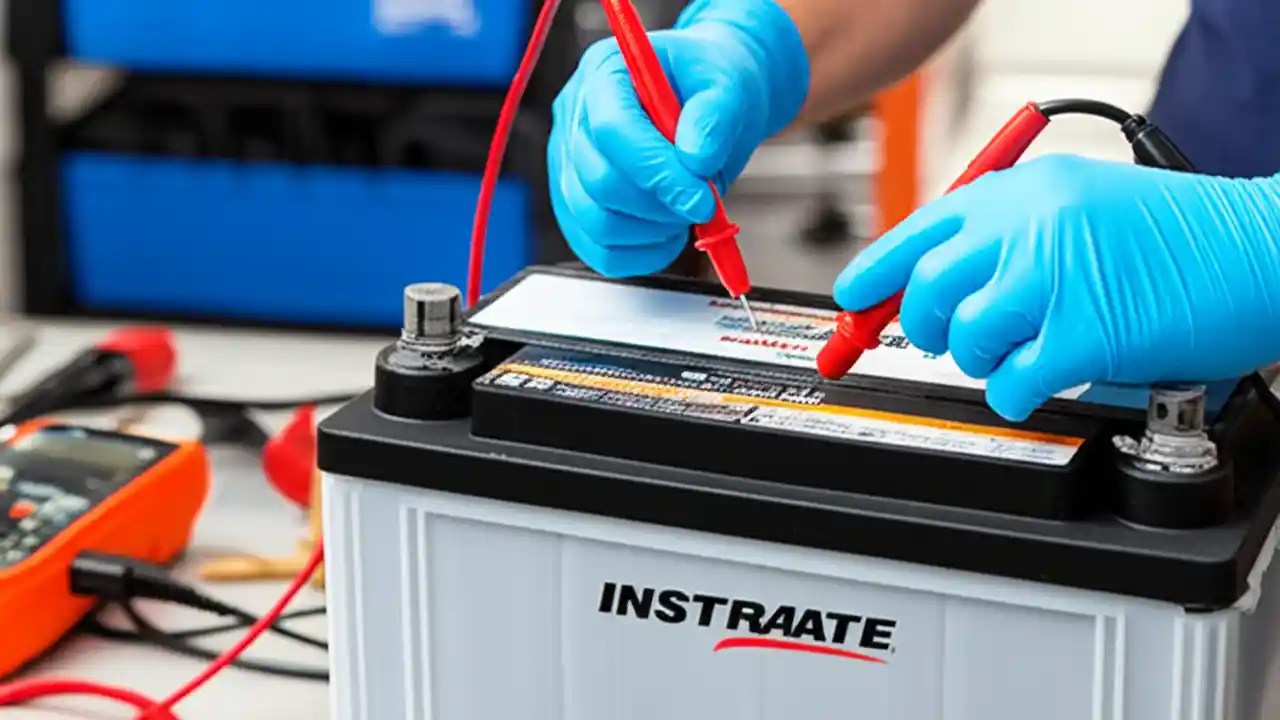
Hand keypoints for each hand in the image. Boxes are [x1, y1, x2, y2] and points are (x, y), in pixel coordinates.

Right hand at [547, 0, 807, 276]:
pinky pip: (598, 251)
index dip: (656, 171)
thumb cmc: (710, 89)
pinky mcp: (576, 205)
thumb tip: (695, 159)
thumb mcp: (728, 85)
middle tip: (701, 204)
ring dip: (651, 231)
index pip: (611, 129)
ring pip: (594, 222)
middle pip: (598, 181)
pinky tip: (669, 235)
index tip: (701, 198)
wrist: (707, 104)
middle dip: (658, 205)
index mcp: (605, 73)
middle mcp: (575, 116)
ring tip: (686, 213)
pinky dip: (640, 255)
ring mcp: (568, 163)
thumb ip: (714, 115)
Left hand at [833, 154, 1279, 420]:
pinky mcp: (1084, 334)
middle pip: (926, 289)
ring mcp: (1055, 278)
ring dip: (981, 359)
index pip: (916, 233)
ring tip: (1019, 353)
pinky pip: (1012, 382)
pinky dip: (1016, 394)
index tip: (851, 302)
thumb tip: (929, 282)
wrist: (1263, 250)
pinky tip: (1040, 383)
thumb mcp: (1077, 205)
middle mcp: (1029, 227)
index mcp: (1020, 193)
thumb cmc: (1178, 236)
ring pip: (964, 338)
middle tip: (942, 339)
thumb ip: (1004, 236)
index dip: (872, 275)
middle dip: (921, 327)